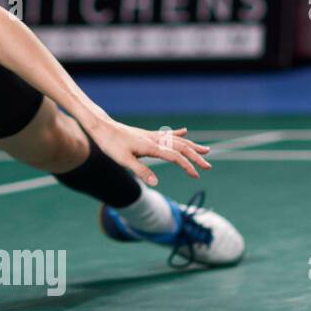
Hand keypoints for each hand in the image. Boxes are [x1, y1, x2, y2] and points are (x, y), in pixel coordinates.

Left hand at [86, 116, 211, 186]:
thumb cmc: (110, 144)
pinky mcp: (146, 134)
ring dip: (192, 145)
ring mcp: (151, 136)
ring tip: (205, 150)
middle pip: (181, 147)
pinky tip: (185, 130)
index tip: (196, 175)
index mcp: (151, 147)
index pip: (175, 157)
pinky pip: (167, 134)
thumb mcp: (123, 160)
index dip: (187, 166)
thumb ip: (140, 171)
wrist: (102, 127)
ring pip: (177, 140)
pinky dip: (178, 134)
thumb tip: (156, 183)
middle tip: (208, 166)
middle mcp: (155, 139)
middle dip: (196, 157)